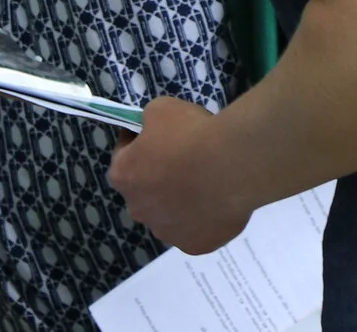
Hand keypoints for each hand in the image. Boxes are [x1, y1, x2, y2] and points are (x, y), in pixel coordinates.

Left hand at [107, 96, 255, 254]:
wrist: (233, 164)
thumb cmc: (191, 134)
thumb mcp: (160, 109)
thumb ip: (148, 122)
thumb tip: (152, 130)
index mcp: (123, 176)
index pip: (124, 157)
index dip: (139, 144)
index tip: (158, 135)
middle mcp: (139, 209)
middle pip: (145, 190)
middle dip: (158, 177)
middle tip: (184, 160)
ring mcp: (168, 232)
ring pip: (169, 215)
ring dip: (180, 201)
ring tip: (206, 182)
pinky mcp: (196, 246)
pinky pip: (196, 229)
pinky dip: (204, 218)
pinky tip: (218, 201)